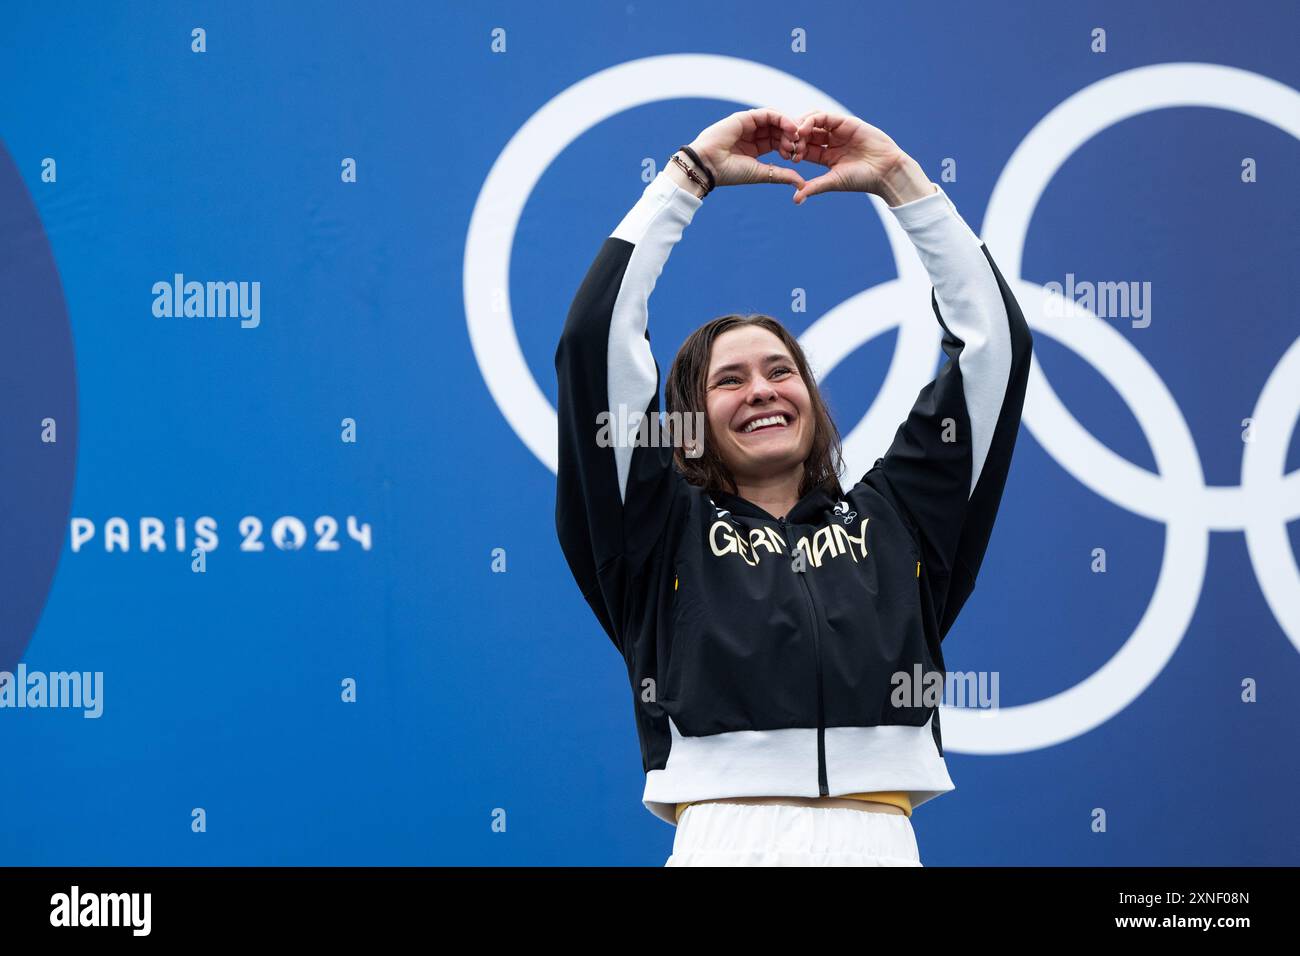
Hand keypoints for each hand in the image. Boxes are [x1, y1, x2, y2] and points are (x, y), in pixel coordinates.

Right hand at [687, 108, 805, 193]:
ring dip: (789, 127)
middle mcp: (753, 134)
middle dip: (791, 138)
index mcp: (756, 148)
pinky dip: (781, 118)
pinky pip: (768, 113)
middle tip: (798, 147)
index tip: (796, 158)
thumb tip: (802, 183)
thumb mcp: (762, 173)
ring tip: (796, 137)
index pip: (778, 142)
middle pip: (779, 130)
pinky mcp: (745, 117)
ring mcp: (749, 124)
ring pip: (776, 120)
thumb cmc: (730, 173)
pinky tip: (790, 128)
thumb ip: (782, 175)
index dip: (790, 148)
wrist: (708, 166)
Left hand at [790, 111, 932, 205]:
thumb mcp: (833, 182)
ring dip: (801, 127)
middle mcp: (830, 141)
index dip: (793, 151)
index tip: (785, 157)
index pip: (804, 149)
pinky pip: (824, 116)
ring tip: (793, 137)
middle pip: (806, 134)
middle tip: (787, 144)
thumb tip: (795, 199)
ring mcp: (838, 130)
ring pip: (813, 122)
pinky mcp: (845, 121)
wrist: (885, 170)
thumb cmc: (862, 179)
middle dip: (794, 137)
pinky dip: (812, 120)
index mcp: (826, 156)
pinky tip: (803, 129)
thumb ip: (814, 187)